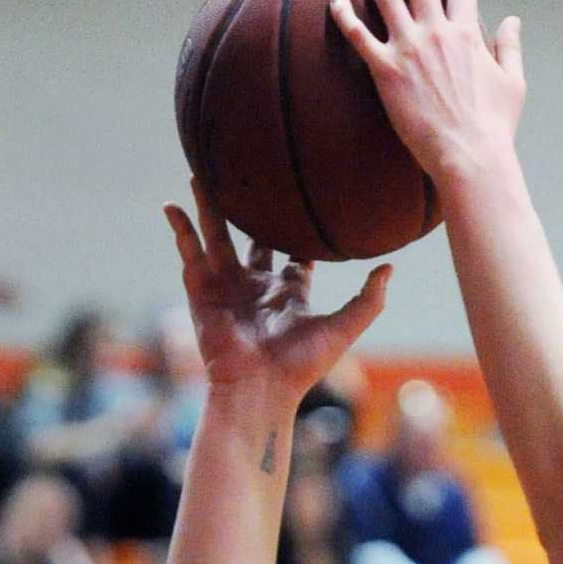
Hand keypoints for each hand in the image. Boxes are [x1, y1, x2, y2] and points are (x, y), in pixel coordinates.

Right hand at [163, 178, 390, 400]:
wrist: (259, 389)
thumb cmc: (302, 365)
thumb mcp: (344, 326)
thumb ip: (369, 299)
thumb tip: (391, 267)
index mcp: (289, 294)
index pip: (295, 255)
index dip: (301, 231)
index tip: (306, 200)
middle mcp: (256, 287)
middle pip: (253, 239)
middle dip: (252, 212)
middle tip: (251, 178)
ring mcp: (227, 288)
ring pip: (217, 236)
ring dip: (208, 207)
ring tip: (200, 174)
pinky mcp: (202, 292)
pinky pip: (189, 253)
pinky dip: (180, 229)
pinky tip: (171, 205)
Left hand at [329, 0, 524, 186]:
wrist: (469, 154)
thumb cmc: (494, 126)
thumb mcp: (513, 83)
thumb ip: (510, 48)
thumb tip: (512, 21)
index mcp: (467, 33)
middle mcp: (436, 32)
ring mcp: (409, 48)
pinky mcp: (386, 70)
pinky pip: (358, 34)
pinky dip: (343, 13)